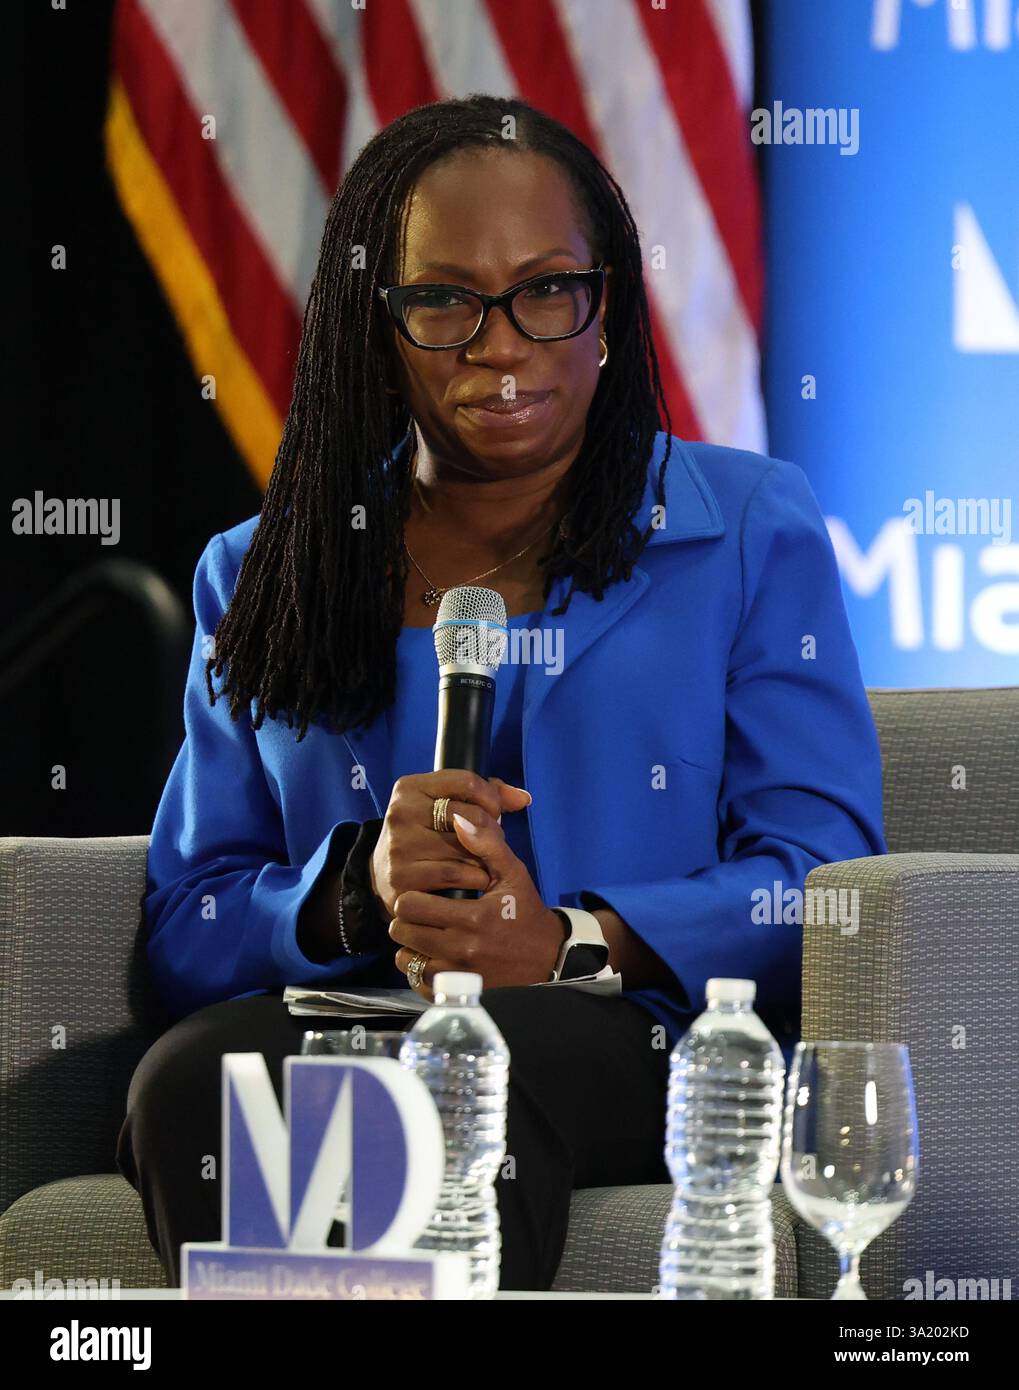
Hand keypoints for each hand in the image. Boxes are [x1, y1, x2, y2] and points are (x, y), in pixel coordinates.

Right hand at [370, 771, 532, 922]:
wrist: (387, 875)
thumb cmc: (428, 835)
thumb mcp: (446, 807)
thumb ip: (487, 795)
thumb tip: (524, 798)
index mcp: (410, 787)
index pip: (467, 781)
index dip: (491, 798)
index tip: (493, 813)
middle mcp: (400, 812)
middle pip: (469, 815)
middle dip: (490, 830)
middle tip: (489, 843)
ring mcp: (399, 845)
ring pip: (465, 847)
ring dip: (484, 858)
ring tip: (481, 862)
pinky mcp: (402, 876)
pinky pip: (456, 874)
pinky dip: (474, 878)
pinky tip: (473, 879)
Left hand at [389, 791, 567, 998]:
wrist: (548, 957)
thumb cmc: (526, 912)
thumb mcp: (513, 874)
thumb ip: (486, 845)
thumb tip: (458, 818)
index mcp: (473, 917)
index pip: (411, 905)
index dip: (413, 896)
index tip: (425, 894)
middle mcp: (463, 949)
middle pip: (402, 930)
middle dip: (408, 919)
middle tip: (422, 913)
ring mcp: (459, 975)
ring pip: (405, 958)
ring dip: (411, 945)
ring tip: (426, 934)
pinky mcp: (457, 993)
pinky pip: (417, 981)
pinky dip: (418, 969)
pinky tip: (432, 955)